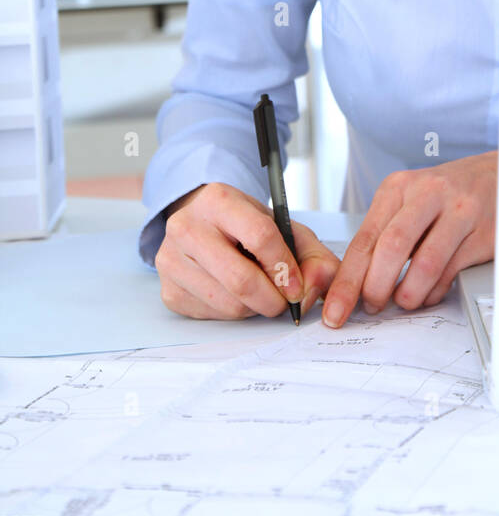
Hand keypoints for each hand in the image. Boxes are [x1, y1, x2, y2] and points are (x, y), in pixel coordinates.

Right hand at [156, 182, 339, 319]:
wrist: (204, 224)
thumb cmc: (246, 226)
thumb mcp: (283, 227)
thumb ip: (312, 255)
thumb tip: (313, 290)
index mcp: (218, 200)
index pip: (260, 236)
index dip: (286, 267)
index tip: (297, 286)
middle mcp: (186, 226)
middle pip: (240, 278)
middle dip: (272, 298)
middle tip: (283, 301)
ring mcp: (171, 260)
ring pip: (227, 303)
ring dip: (254, 307)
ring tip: (260, 292)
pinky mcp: (168, 290)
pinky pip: (212, 316)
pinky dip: (233, 313)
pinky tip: (235, 294)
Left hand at [321, 150, 496, 328]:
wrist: (497, 176)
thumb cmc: (445, 195)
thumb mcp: (408, 201)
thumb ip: (384, 235)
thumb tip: (355, 284)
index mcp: (398, 187)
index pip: (364, 239)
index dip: (347, 281)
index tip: (335, 309)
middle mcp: (427, 193)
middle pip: (391, 248)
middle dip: (375, 288)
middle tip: (372, 308)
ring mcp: (459, 211)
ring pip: (425, 263)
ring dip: (408, 294)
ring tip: (403, 302)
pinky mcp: (483, 232)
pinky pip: (451, 271)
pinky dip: (434, 292)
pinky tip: (430, 293)